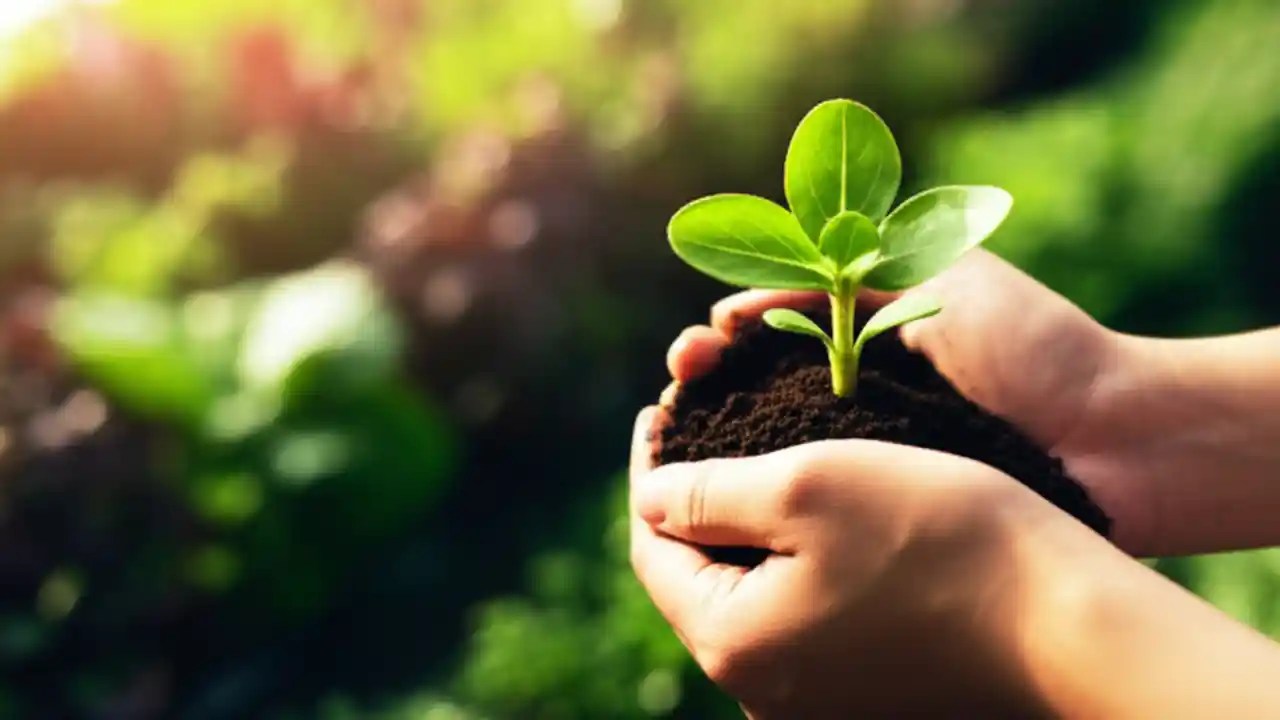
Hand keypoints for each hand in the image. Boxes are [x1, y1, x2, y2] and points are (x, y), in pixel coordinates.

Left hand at [629, 409, 1078, 716]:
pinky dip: (789, 561)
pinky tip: (813, 515)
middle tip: (702, 422)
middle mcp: (762, 694)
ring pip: (747, 598)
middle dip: (692, 497)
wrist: (1068, 622)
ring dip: (741, 527)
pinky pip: (798, 620)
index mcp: (733, 644)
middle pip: (695, 578)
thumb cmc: (940, 537)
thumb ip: (704, 493)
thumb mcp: (805, 486)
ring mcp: (815, 705)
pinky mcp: (863, 697)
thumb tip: (646, 497)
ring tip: (753, 456)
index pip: (652, 548)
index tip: (660, 406)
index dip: (648, 468)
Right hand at [664, 250, 1154, 552]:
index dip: (724, 334)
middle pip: (750, 386)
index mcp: (860, 335)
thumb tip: (744, 301)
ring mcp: (861, 455)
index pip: (767, 331)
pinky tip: (722, 479)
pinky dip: (757, 484)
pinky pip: (805, 493)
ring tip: (681, 415)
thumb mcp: (938, 272)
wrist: (1112, 434)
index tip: (705, 339)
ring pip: (764, 444)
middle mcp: (849, 396)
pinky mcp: (879, 506)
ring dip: (713, 429)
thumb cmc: (1033, 344)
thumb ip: (848, 269)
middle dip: (705, 376)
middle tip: (683, 374)